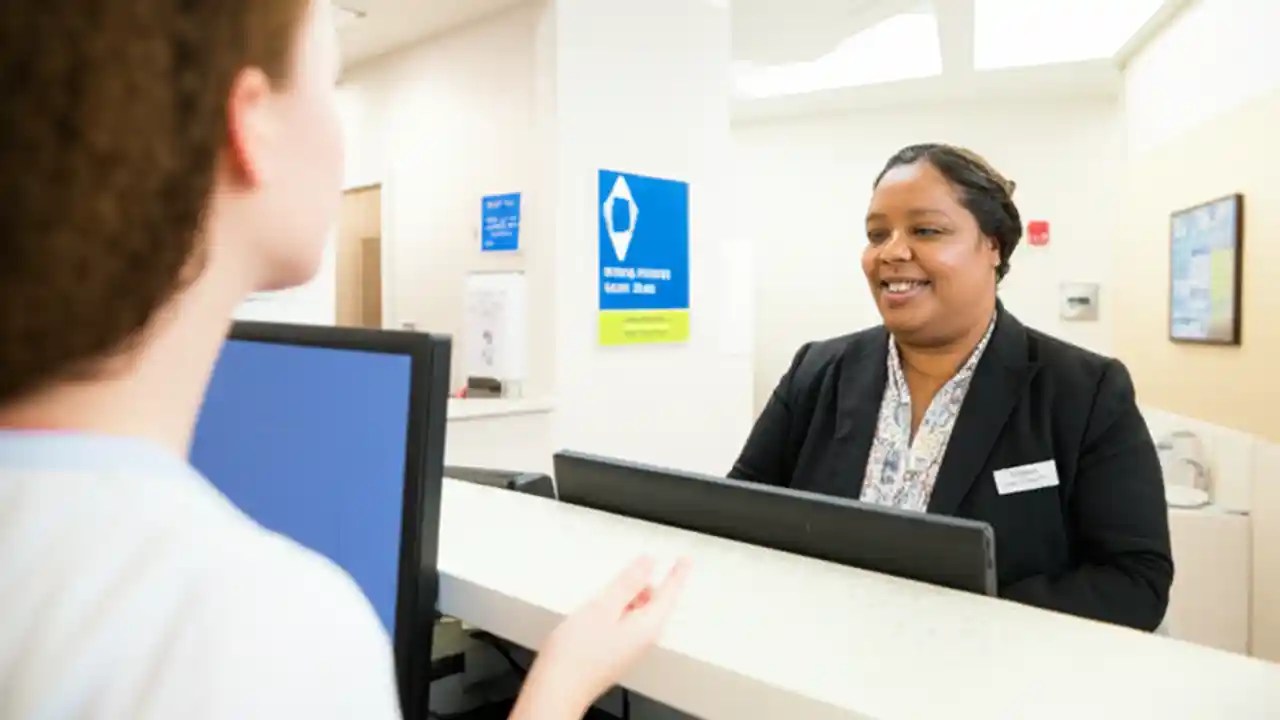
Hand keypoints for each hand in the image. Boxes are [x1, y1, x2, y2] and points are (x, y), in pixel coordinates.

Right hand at [509, 556, 690, 719]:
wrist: (557, 689)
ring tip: (615, 584)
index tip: (685, 560)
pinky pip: (627, 624)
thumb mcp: (603, 608)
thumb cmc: (576, 654)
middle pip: (655, 603)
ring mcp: (629, 648)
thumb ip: (628, 583)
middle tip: (639, 565)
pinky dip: (621, 609)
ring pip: (639, 614)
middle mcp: (643, 640)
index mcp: (647, 627)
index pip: (670, 593)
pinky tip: (603, 606)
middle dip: (648, 584)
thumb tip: (648, 564)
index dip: (678, 573)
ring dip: (632, 596)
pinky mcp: (615, 653)